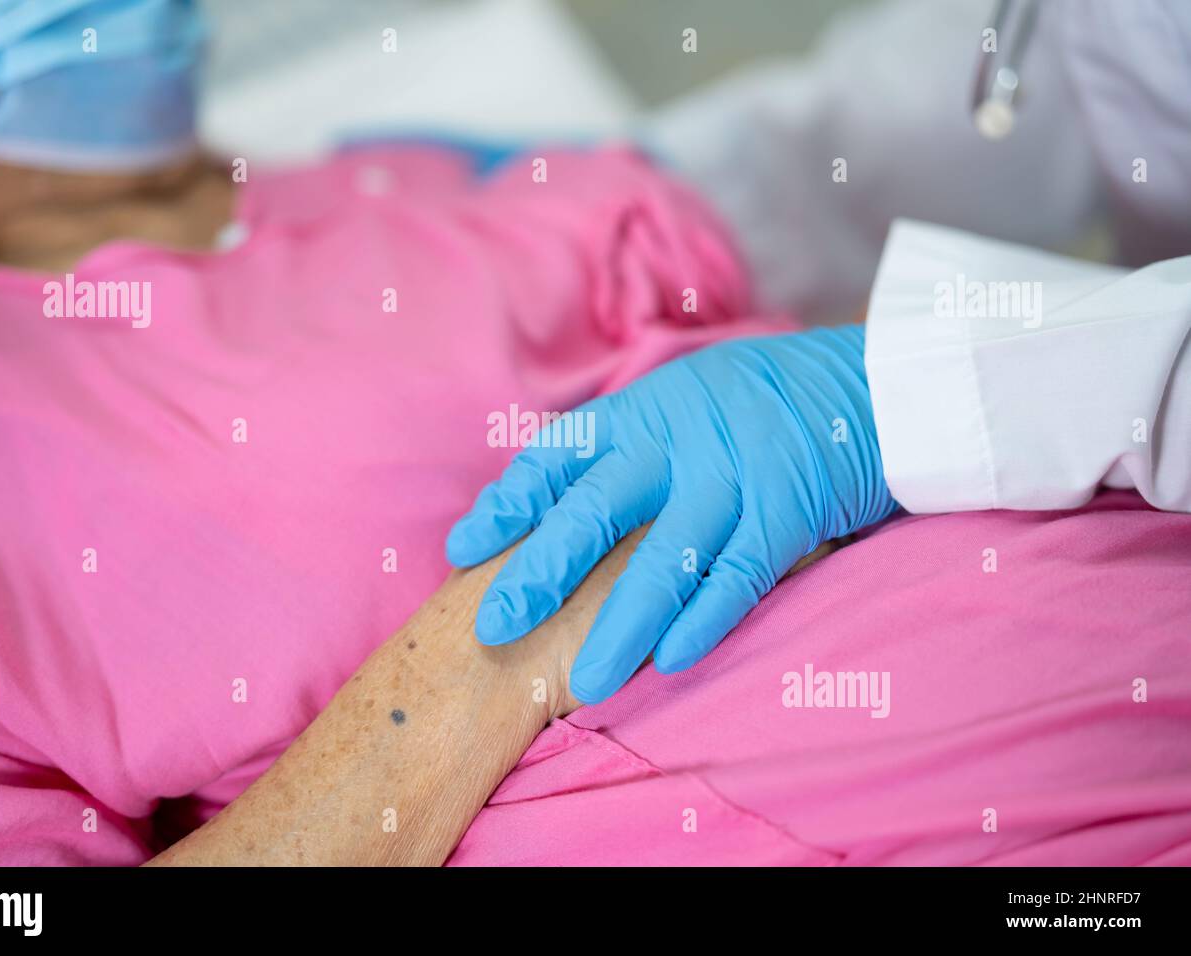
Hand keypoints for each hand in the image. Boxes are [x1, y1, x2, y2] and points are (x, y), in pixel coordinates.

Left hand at [445, 325, 896, 703]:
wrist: (864, 383)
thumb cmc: (756, 404)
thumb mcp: (678, 403)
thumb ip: (624, 448)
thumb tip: (549, 507)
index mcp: (641, 412)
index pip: (558, 457)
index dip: (509, 503)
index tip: (464, 550)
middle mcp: (677, 441)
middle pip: (595, 509)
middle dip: (541, 571)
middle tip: (494, 626)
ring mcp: (733, 475)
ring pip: (664, 559)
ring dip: (622, 626)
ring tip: (584, 684)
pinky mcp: (788, 508)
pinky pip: (738, 573)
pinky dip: (704, 617)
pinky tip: (670, 660)